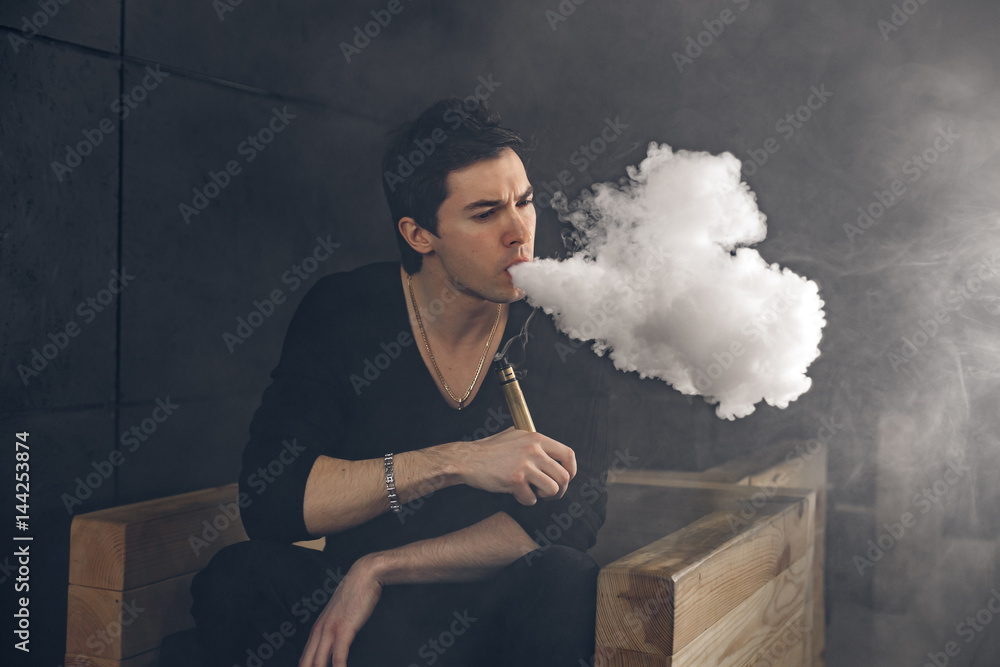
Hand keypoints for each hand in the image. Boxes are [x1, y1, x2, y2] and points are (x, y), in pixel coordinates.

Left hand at [298, 557, 382, 666]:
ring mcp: (330, 630)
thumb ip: (334, 630)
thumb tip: (335, 645)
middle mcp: (319, 631)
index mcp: (316, 629)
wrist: (363, 575)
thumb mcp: (339, 616)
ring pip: (318, 662)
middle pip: (307, 663)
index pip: (304, 659)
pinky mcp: (344, 629)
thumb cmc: (354, 595)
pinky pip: (338, 655)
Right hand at [451, 427, 575, 505]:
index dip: (572, 470)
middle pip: (563, 476)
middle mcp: (534, 450)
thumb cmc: (489, 450)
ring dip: (545, 496)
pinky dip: (526, 500)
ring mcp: (525, 465)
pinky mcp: (515, 480)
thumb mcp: (514, 435)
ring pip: (552, 489)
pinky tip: (517, 494)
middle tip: (550, 493)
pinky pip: (532, 499)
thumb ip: (532, 441)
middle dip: (560, 490)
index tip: (567, 478)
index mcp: (536, 438)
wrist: (467, 460)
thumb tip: (551, 452)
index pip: (568, 454)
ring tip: (534, 493)